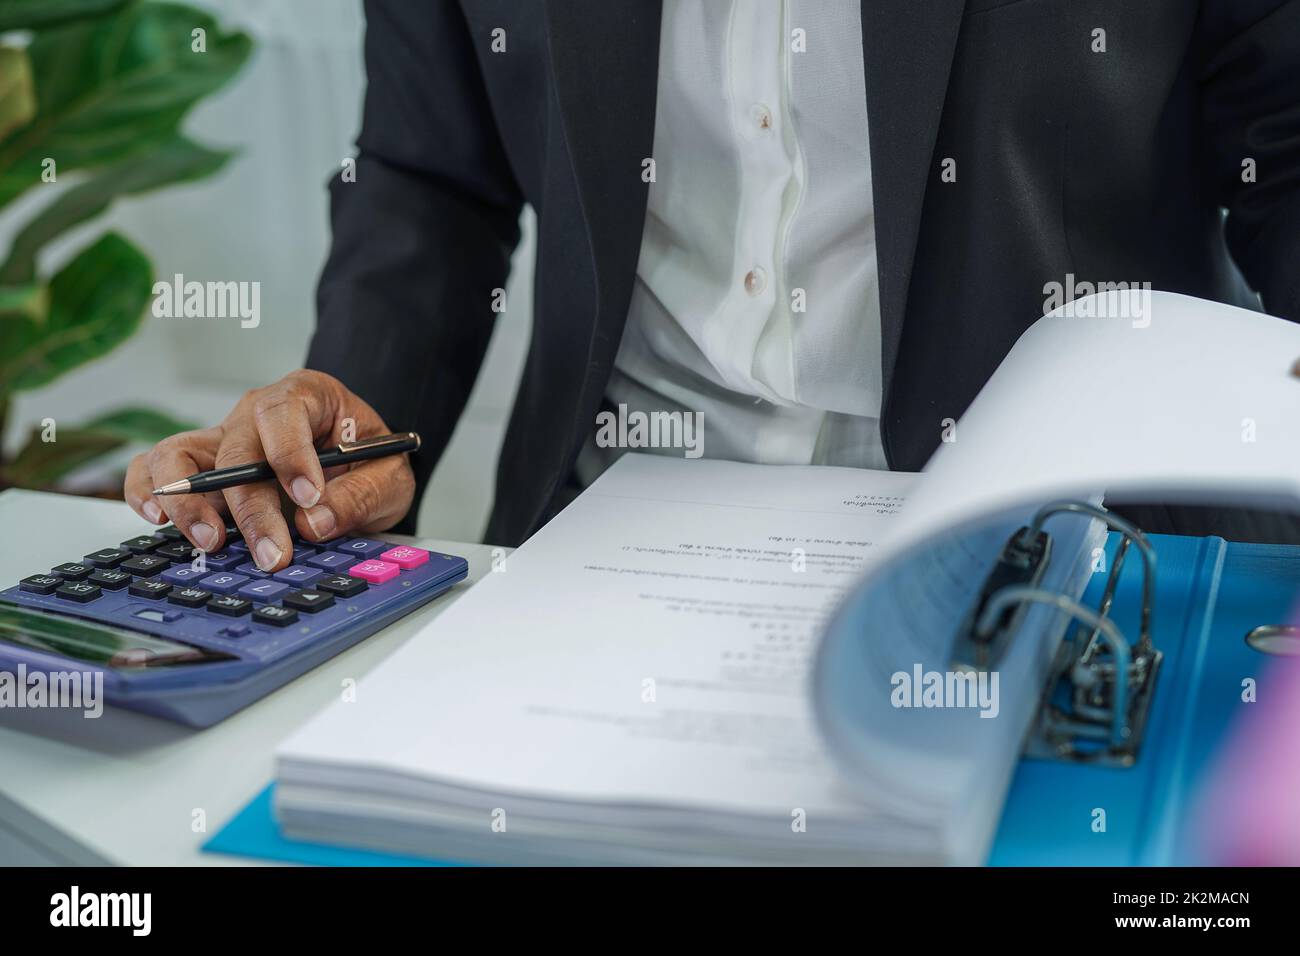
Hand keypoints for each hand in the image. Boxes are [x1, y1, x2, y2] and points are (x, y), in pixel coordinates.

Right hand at [124, 370, 415, 570]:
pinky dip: (148, 490)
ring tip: (211, 541)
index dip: (291, 453)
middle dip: (253, 508)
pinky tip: (157, 520)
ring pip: (180, 453)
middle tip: (273, 554)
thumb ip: (361, 494)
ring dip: (188, 500)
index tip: (308, 497)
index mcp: (308, 396)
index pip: (285, 411)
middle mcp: (256, 413)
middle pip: (236, 449)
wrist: (360, 467)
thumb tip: (315, 523)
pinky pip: (156, 469)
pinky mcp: (201, 469)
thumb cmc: (370, 462)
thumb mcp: (389, 477)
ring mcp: (223, 439)